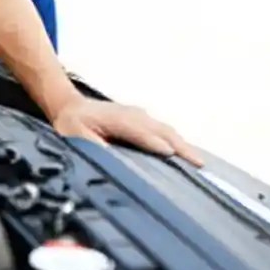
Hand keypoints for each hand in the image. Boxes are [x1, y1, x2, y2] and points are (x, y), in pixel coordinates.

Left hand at [51, 96, 203, 166]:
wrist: (70, 105)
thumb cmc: (71, 123)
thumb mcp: (74, 135)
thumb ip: (92, 145)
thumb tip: (108, 156)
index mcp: (117, 119)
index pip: (141, 133)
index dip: (155, 144)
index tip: (171, 155)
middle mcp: (133, 115)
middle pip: (162, 131)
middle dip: (181, 146)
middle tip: (199, 165)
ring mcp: (139, 116)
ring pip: (166, 130)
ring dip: (183, 144)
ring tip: (199, 163)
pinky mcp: (142, 119)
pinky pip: (163, 130)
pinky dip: (177, 141)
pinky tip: (185, 154)